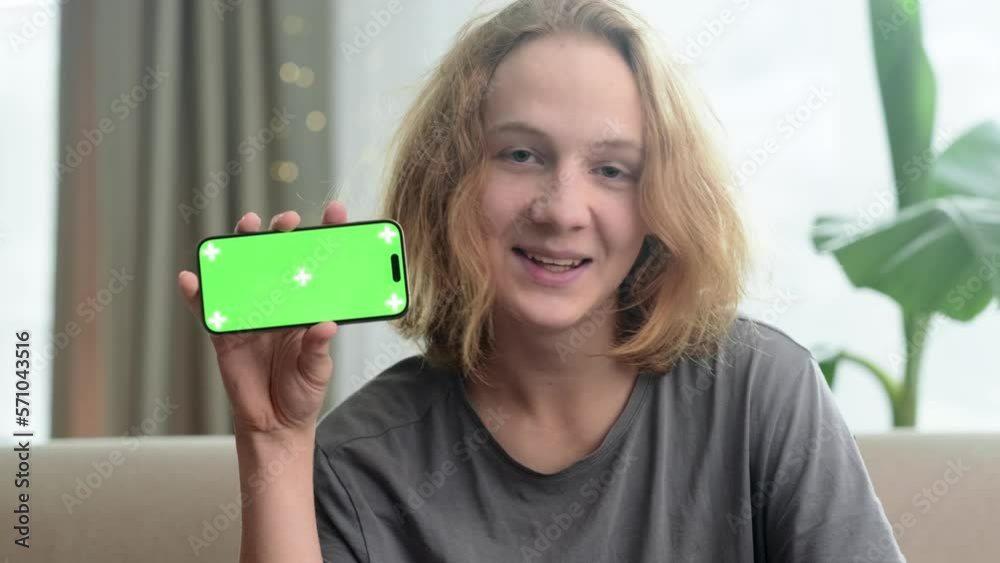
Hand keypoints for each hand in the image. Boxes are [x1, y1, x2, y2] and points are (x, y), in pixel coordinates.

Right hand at [177, 202, 347, 435]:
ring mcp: (250, 317)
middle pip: (276, 261)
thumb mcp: (317, 371)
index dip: (326, 238)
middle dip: (281, 235)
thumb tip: (325, 326)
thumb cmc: (302, 393)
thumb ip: (318, 348)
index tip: (336, 212)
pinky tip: (193, 277)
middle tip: (288, 221)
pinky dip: (199, 293)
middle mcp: (277, 305)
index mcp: (304, 309)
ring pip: (242, 275)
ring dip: (241, 249)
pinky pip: (209, 311)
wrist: (276, 426)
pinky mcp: (226, 335)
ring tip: (247, 227)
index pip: (316, 266)